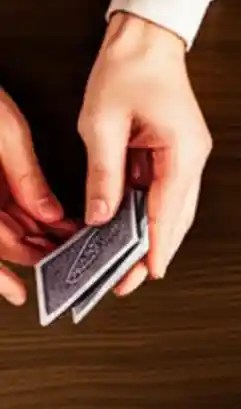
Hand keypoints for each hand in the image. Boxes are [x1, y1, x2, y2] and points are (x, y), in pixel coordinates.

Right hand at [0, 90, 76, 305]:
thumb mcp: (4, 132)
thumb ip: (25, 176)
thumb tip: (49, 214)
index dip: (17, 263)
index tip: (40, 276)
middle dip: (31, 253)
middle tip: (67, 256)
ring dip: (28, 238)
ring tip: (62, 241)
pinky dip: (17, 218)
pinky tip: (43, 221)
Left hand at [80, 12, 211, 296]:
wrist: (146, 43)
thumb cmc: (129, 71)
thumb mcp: (101, 123)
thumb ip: (102, 174)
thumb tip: (100, 215)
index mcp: (183, 150)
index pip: (169, 209)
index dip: (157, 244)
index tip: (148, 272)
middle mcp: (193, 159)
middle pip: (178, 218)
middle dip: (156, 251)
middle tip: (130, 281)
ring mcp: (188, 158)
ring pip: (175, 210)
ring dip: (154, 237)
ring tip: (128, 265)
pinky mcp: (177, 156)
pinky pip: (165, 195)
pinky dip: (151, 216)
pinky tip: (132, 232)